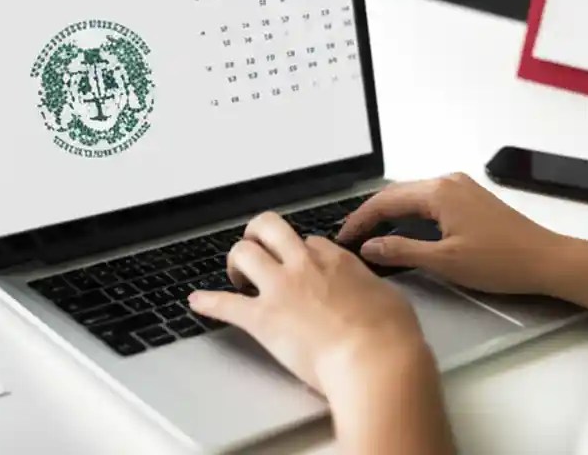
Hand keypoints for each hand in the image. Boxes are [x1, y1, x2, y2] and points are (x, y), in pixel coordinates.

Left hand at [187, 211, 429, 394]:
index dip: (301, 252)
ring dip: (235, 262)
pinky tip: (197, 302)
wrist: (375, 360)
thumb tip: (368, 293)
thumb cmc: (390, 336)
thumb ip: (370, 288)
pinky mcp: (263, 319)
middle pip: (270, 228)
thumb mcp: (389, 297)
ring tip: (236, 276)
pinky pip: (225, 304)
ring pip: (244, 253)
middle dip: (258, 234)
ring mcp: (281, 289)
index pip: (309, 241)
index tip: (300, 265)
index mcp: (336, 260)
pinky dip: (208, 303)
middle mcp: (305, 266)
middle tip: (256, 247)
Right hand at [338, 172, 564, 295]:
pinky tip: (403, 231)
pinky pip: (430, 201)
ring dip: (390, 214)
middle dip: (371, 215)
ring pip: (413, 197)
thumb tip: (369, 247)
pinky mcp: (471, 199)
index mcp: (439, 192)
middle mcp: (448, 181)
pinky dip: (410, 215)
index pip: (385, 201)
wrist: (547, 260)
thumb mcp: (445, 261)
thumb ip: (402, 251)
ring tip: (370, 236)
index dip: (360, 220)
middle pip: (397, 194)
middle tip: (351, 238)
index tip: (343, 238)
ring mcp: (462, 188)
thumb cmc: (500, 262)